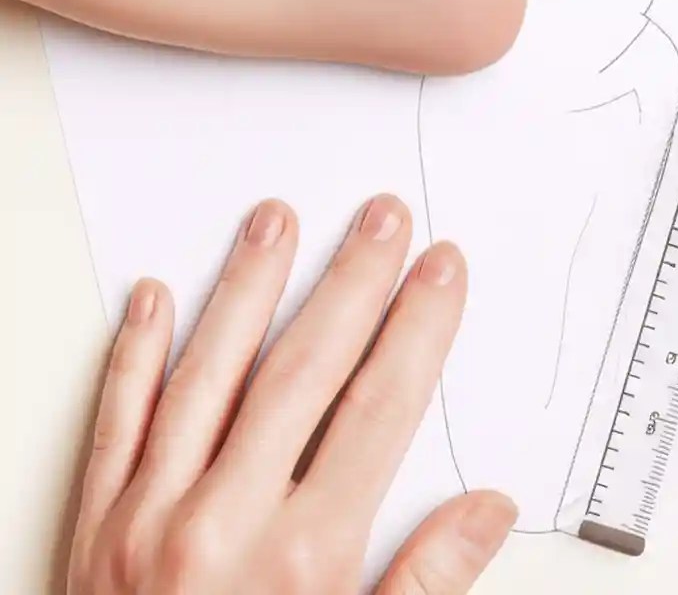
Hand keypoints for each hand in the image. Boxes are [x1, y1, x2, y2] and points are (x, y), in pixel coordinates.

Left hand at [68, 196, 514, 593]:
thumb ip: (427, 584)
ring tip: (275, 222)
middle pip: (302, 371)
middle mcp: (224, 519)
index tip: (441, 274)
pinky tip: (156, 297)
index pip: (379, 409)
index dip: (418, 330)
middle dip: (351, 283)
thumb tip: (484, 510)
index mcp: (304, 557)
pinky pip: (116, 421)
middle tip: (381, 219)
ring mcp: (150, 514)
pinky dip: (135, 355)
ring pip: (206, 374)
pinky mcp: (93, 522)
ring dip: (247, 289)